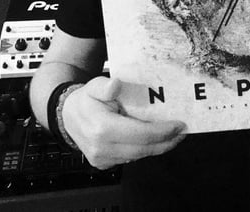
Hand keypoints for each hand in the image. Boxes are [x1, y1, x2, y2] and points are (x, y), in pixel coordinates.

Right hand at [62, 76, 186, 169]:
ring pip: (139, 155)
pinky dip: (145, 150)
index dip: (163, 131)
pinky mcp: (103, 164)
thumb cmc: (86, 99)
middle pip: (143, 149)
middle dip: (166, 141)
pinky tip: (156, 140)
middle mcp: (102, 148)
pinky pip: (130, 158)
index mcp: (102, 128)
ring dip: (158, 146)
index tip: (179, 124)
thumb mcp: (93, 85)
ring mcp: (102, 159)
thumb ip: (105, 85)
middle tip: (182, 131)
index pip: (140, 134)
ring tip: (174, 135)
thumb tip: (116, 84)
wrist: (67, 116)